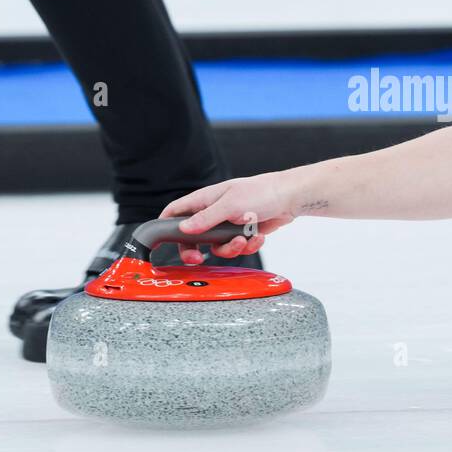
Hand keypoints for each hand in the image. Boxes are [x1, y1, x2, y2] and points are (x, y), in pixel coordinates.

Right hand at [159, 172, 295, 262]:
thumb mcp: (230, 205)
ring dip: (231, 248)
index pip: (176, 212)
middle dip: (195, 250)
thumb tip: (183, 229)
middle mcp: (213, 213)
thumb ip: (206, 218)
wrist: (290, 198)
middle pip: (193, 237)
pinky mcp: (242, 234)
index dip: (165, 225)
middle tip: (198, 259)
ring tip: (244, 238)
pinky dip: (248, 246)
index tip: (161, 241)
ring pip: (217, 247)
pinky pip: (237, 248)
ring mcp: (227, 225)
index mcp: (205, 200)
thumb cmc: (261, 192)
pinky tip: (258, 237)